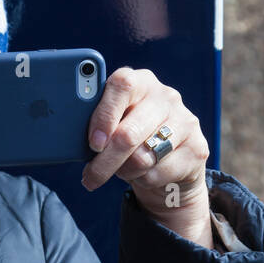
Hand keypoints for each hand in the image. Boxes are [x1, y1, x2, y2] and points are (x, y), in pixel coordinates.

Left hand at [81, 67, 212, 246]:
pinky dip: (142, 180)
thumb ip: (97, 122)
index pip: (122, 85)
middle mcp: (166, 96)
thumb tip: (66, 133)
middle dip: (104, 162)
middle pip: (129, 133)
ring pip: (142, 157)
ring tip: (119, 171)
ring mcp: (185, 120)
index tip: (93, 143)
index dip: (104, 115)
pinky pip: (157, 173)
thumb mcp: (113, 123)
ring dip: (123, 172)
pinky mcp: (197, 147)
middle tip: (90, 177)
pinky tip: (142, 175)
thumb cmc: (128, 136)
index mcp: (140, 81)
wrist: (170, 161)